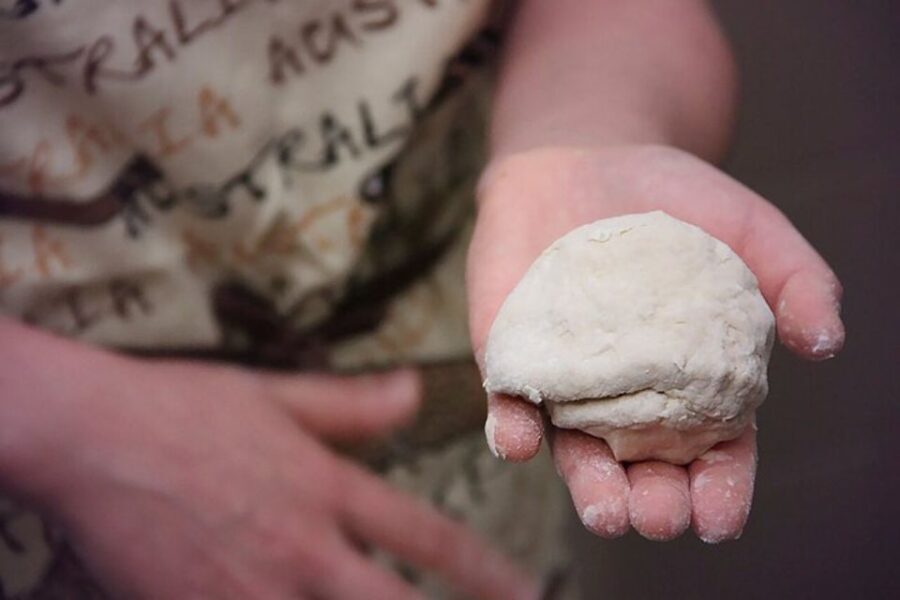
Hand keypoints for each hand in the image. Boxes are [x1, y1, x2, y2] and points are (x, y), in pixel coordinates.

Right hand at [3, 328, 534, 598]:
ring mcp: (257, 589)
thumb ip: (352, 404)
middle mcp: (304, 547)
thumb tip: (415, 390)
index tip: (525, 590)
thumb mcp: (276, 394)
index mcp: (326, 488)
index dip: (483, 570)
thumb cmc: (184, 406)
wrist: (92, 436)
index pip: (425, 535)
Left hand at [467, 144, 843, 541]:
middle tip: (660, 517)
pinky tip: (520, 440)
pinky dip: (511, 424)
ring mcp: (567, 379)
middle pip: (642, 468)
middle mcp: (626, 395)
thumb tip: (825, 341)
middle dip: (652, 503)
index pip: (711, 454)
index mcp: (690, 384)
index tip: (719, 519)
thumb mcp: (752, 230)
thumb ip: (796, 280)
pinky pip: (509, 398)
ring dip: (587, 487)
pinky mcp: (514, 353)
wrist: (587, 156)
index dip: (719, 490)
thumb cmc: (676, 199)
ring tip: (606, 511)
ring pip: (574, 450)